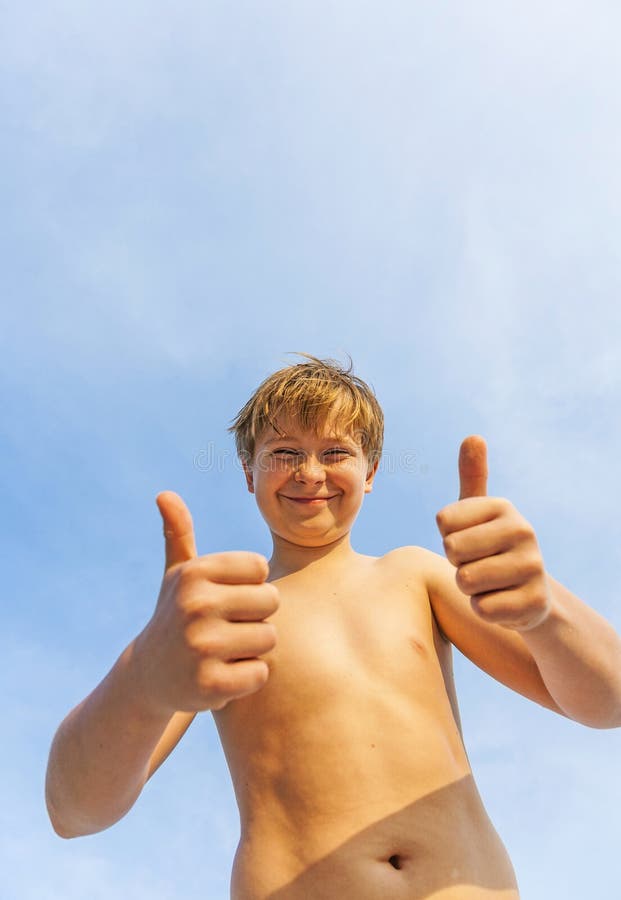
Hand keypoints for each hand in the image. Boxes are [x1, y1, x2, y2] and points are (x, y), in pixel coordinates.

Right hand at [134, 492, 278, 713]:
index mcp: (194, 573)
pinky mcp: (210, 685)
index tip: (225, 597)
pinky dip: (248, 677)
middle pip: (271, 601)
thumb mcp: (176, 574)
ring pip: (269, 638)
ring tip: (224, 649)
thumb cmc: (175, 615)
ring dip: (253, 647)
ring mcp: (201, 647)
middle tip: (227, 626)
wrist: (148, 677)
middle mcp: (196, 605)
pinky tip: (222, 674)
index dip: (249, 584)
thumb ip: (178, 532)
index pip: (259, 567)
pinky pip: (260, 673)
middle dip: (256, 616)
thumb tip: (165, 494)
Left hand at [435, 436, 550, 630]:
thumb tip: (473, 436)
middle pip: (453, 550)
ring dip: (469, 589)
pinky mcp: (534, 602)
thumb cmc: (490, 547)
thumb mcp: (480, 512)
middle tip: (478, 563)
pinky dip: (484, 609)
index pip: (443, 522)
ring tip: (489, 582)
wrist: (528, 593)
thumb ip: (473, 476)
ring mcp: (532, 566)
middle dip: (457, 563)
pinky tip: (501, 601)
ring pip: (466, 580)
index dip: (448, 536)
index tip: (469, 540)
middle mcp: (524, 530)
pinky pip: (482, 607)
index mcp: (503, 506)